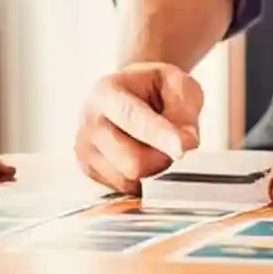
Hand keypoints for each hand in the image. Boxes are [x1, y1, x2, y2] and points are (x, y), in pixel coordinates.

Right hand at [74, 62, 202, 193]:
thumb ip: (185, 111)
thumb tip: (187, 143)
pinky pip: (124, 189)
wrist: (127, 93)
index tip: (182, 148)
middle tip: (169, 142)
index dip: (161, 136)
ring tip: (150, 146)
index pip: (134, 119)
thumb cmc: (152, 89)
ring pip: (130, 180)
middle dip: (161, 158)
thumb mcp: (177, 84)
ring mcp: (84, 148)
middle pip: (133, 161)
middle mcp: (89, 121)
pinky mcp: (88, 170)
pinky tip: (137, 156)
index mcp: (107, 92)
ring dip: (152, 169)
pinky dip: (140, 178)